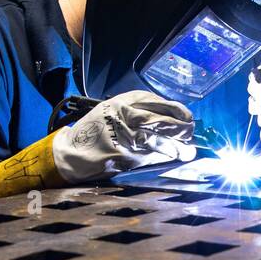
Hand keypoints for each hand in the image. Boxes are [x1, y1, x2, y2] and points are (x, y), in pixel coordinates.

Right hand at [52, 90, 195, 182]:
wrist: (70, 153)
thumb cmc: (96, 133)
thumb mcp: (114, 112)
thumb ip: (139, 113)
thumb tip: (172, 120)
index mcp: (123, 102)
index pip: (159, 103)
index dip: (178, 111)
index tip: (188, 118)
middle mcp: (124, 115)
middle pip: (163, 119)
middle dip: (182, 128)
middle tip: (190, 134)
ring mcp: (123, 135)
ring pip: (160, 138)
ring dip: (178, 146)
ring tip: (187, 150)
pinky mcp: (123, 154)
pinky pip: (150, 155)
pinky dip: (164, 156)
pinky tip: (174, 157)